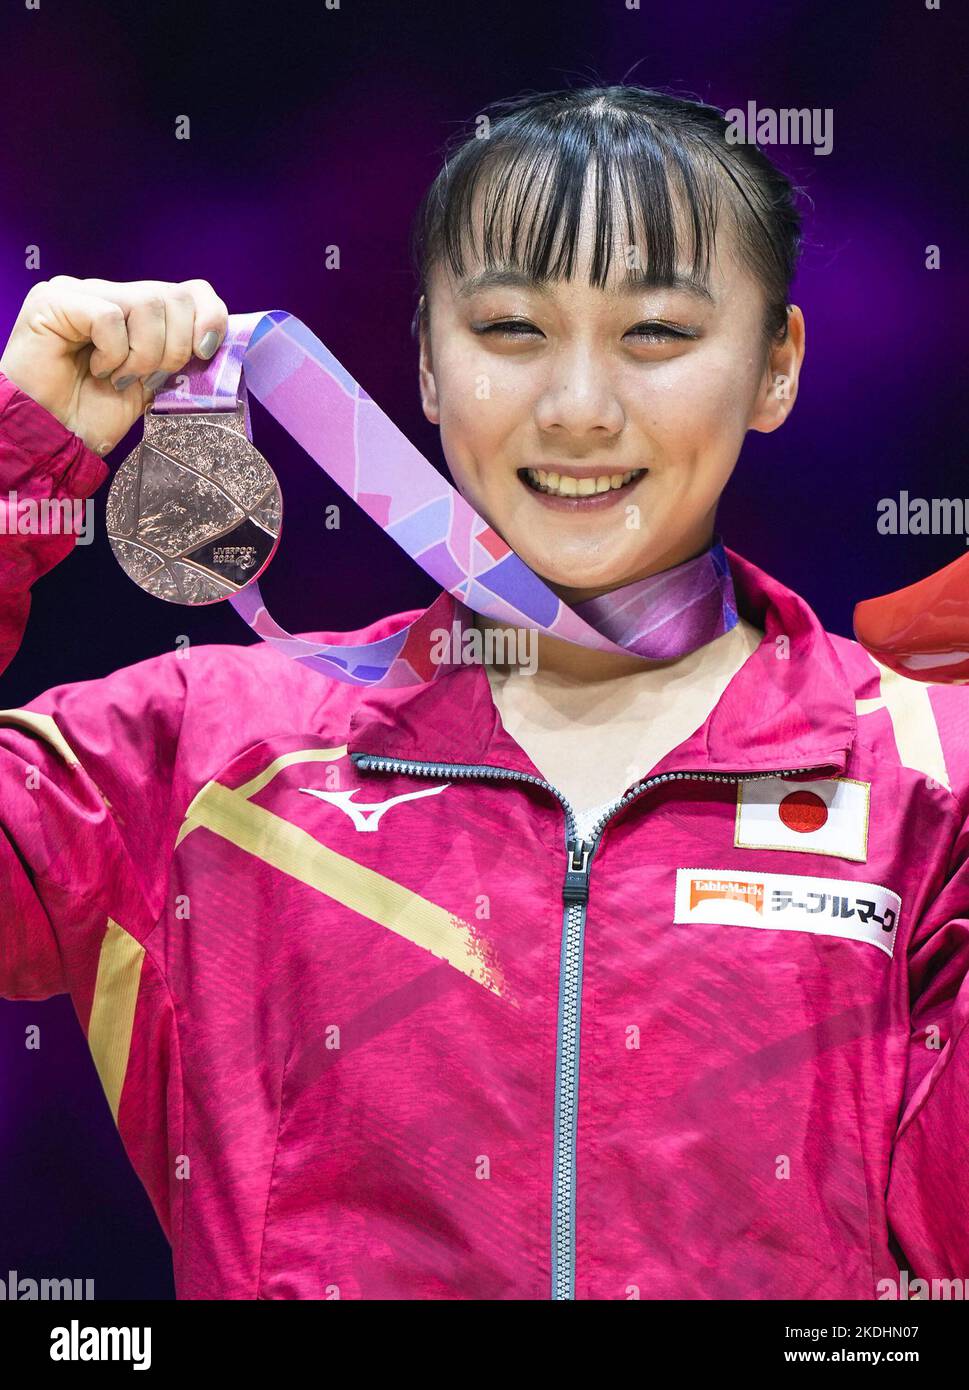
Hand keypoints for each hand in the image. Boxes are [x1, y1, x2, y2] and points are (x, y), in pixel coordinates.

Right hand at [0, 276, 228, 455]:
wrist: (53, 438)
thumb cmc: (94, 415)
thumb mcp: (154, 386)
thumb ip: (182, 358)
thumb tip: (218, 345)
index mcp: (137, 311)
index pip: (192, 291)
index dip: (209, 319)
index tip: (202, 355)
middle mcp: (111, 293)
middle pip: (176, 296)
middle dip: (174, 348)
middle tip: (148, 378)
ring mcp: (82, 291)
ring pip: (148, 303)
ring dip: (143, 354)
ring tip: (118, 377)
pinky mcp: (55, 300)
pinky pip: (111, 316)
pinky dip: (113, 352)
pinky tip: (98, 370)